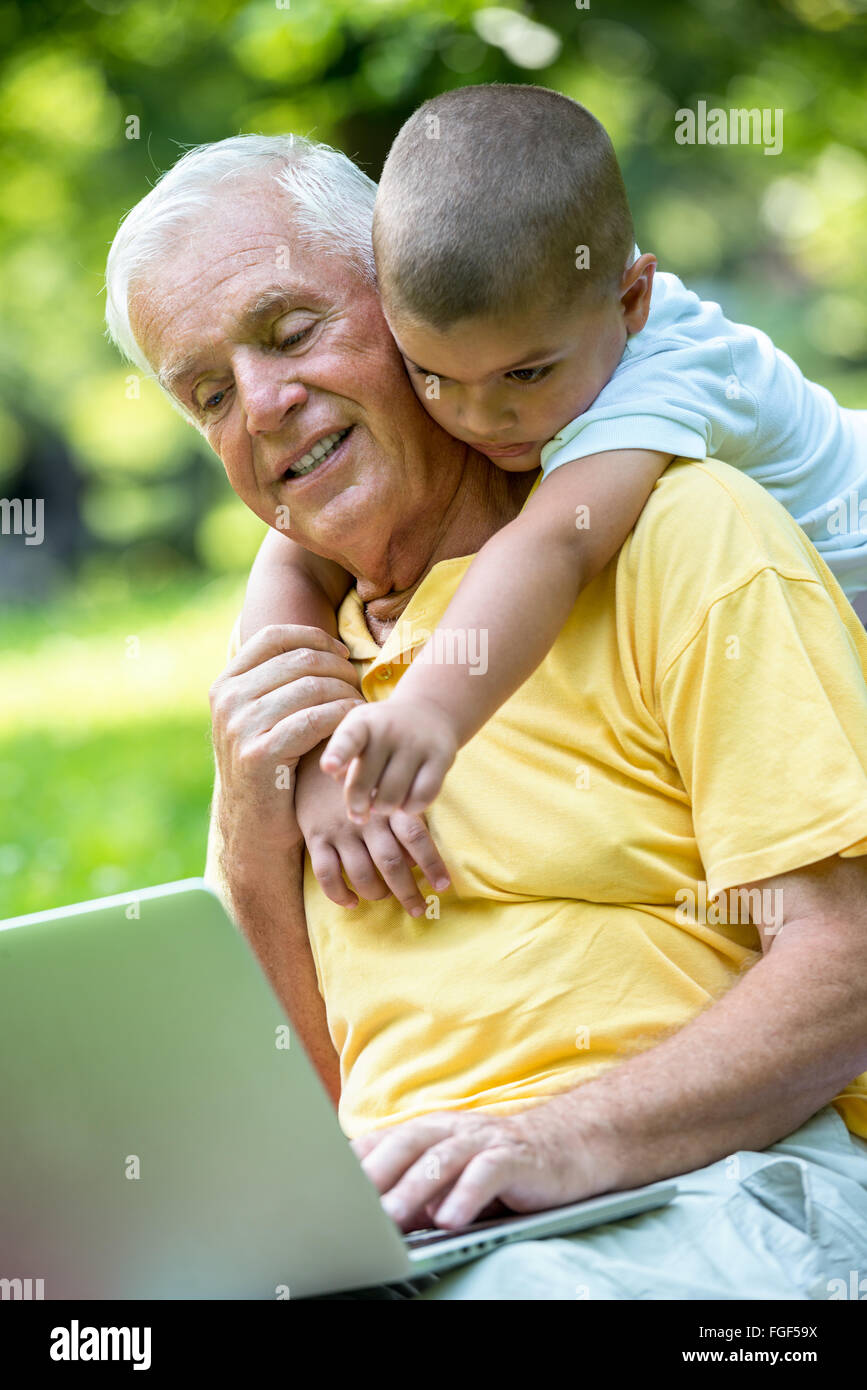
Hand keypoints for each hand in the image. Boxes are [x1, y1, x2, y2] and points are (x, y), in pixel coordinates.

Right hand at [209, 624, 361, 863]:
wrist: (254, 826)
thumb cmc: (272, 767)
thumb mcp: (260, 719)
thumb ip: (278, 684)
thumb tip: (324, 644)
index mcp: (225, 684)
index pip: (275, 637)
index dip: (316, 638)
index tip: (342, 653)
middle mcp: (228, 700)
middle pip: (300, 660)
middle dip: (340, 669)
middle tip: (359, 686)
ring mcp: (240, 726)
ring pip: (312, 687)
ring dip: (347, 693)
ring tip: (361, 706)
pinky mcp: (260, 753)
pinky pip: (316, 718)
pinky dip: (344, 716)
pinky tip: (356, 724)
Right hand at [295, 750, 450, 916]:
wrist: (317, 756)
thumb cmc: (364, 778)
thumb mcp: (388, 789)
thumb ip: (404, 819)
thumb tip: (419, 861)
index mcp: (388, 805)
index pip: (416, 838)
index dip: (432, 864)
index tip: (443, 886)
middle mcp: (365, 819)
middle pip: (391, 863)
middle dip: (407, 892)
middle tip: (419, 908)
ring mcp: (339, 830)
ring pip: (361, 874)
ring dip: (376, 894)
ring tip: (385, 898)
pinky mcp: (315, 837)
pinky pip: (327, 875)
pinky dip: (340, 894)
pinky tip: (352, 901)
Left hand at [319, 695, 458, 823]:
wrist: (428, 712)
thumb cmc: (380, 735)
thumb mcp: (357, 736)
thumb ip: (345, 765)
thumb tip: (356, 806)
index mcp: (362, 723)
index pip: (348, 739)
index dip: (338, 754)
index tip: (329, 767)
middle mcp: (389, 729)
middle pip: (364, 785)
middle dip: (357, 806)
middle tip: (359, 810)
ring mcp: (417, 742)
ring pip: (392, 798)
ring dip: (383, 809)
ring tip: (382, 802)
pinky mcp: (442, 756)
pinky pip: (422, 798)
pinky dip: (410, 809)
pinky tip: (405, 802)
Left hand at [350, 1098, 603, 1231]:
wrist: (571, 1145)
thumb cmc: (502, 1164)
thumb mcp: (453, 1173)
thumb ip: (416, 1186)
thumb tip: (374, 1215)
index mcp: (430, 1131)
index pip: (383, 1141)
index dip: (353, 1162)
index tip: (322, 1186)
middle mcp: (452, 1129)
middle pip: (406, 1143)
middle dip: (375, 1174)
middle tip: (350, 1206)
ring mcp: (484, 1139)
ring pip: (441, 1159)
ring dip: (413, 1189)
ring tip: (392, 1218)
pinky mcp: (516, 1156)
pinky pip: (487, 1172)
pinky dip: (467, 1194)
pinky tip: (451, 1218)